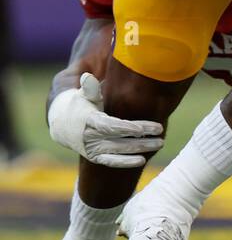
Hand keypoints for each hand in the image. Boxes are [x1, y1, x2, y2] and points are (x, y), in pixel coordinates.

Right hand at [47, 72, 163, 167]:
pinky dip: (126, 163)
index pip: (111, 126)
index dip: (128, 128)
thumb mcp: (83, 94)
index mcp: (89, 120)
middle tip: (161, 133)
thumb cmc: (80, 104)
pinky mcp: (94, 157)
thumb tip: (87, 76)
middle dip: (141, 139)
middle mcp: (90, 137)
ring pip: (119, 152)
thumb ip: (89, 88)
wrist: (62, 125)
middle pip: (119, 140)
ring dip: (140, 149)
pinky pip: (111, 162)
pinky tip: (142, 160)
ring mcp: (93, 149)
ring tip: (159, 144)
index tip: (146, 128)